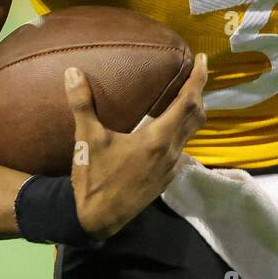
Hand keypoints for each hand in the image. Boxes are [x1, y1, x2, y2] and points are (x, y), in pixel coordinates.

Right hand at [64, 54, 208, 240]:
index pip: (188, 101)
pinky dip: (181, 129)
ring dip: (191, 111)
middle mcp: (171, 151)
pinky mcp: (166, 178)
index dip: (199, 79)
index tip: (204, 59)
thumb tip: (73, 72)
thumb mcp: (86, 138)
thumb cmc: (94, 178)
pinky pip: (182, 146)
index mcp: (158, 139)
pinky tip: (166, 126)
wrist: (96, 219)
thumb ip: (82, 103)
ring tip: (181, 94)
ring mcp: (171, 167)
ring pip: (191, 132)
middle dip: (198, 91)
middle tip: (193, 72)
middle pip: (196, 115)